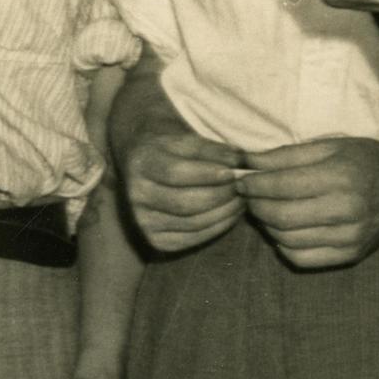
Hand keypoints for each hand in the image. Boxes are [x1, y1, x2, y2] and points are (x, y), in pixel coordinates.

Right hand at [115, 105, 245, 254]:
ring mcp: (144, 221)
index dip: (207, 174)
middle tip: (243, 187)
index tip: (233, 171)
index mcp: (141, 163)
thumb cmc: (171, 148)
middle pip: (184, 202)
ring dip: (224, 213)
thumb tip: (238, 161)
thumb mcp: (186, 138)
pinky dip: (218, 227)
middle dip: (220, 196)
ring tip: (241, 199)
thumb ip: (211, 149)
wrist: (144, 165)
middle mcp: (136, 195)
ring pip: (192, 223)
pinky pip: (193, 238)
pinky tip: (230, 214)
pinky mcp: (156, 240)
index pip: (175, 173)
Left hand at [237, 135, 378, 270]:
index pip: (282, 186)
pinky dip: (283, 244)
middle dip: (255, 205)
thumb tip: (245, 161)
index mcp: (341, 177)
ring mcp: (350, 237)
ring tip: (266, 209)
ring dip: (267, 225)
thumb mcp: (329, 146)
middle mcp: (347, 211)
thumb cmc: (366, 161)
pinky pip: (301, 257)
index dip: (253, 184)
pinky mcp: (350, 255)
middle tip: (249, 196)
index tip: (241, 180)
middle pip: (281, 216)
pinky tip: (285, 229)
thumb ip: (285, 155)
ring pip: (287, 239)